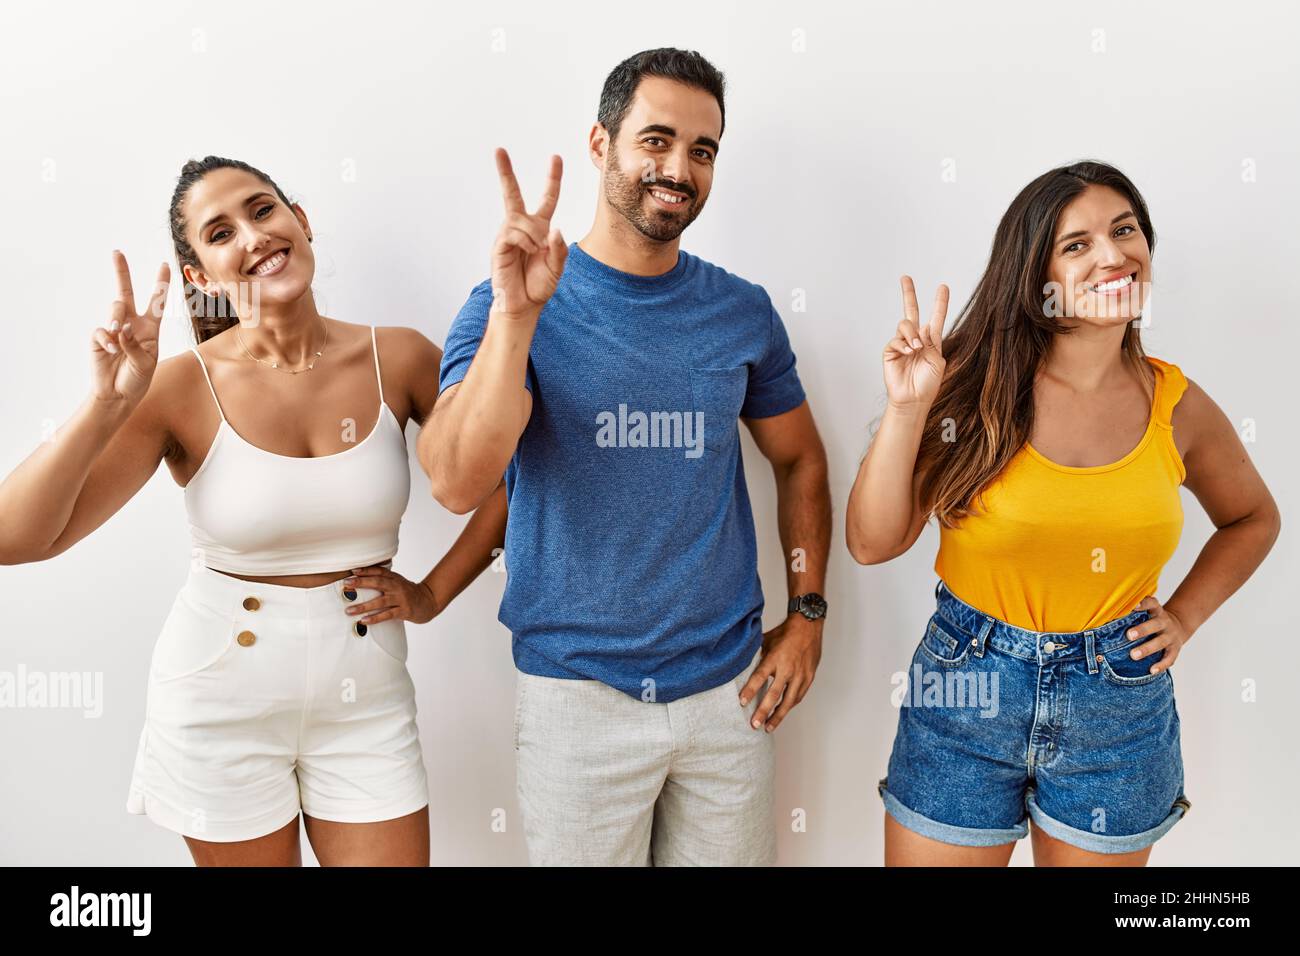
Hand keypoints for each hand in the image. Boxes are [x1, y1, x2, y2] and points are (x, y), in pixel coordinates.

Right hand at [92, 251, 169, 404]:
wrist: (118, 394)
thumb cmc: (137, 378)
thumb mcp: (146, 363)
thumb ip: (136, 344)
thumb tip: (120, 328)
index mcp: (150, 328)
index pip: (156, 301)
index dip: (160, 283)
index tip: (165, 264)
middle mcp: (132, 324)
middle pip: (125, 292)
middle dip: (121, 271)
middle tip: (117, 252)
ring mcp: (114, 328)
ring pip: (115, 309)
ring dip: (118, 321)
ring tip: (119, 339)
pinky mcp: (100, 337)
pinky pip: (102, 330)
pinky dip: (108, 341)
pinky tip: (112, 351)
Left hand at [342, 565, 438, 624]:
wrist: (428, 601)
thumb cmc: (408, 592)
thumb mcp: (398, 582)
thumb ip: (384, 578)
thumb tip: (360, 577)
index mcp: (394, 578)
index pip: (379, 571)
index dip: (366, 570)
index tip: (352, 571)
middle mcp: (397, 586)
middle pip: (378, 582)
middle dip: (361, 583)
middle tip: (347, 584)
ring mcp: (401, 599)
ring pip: (380, 601)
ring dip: (363, 606)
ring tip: (349, 610)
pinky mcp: (404, 611)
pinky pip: (387, 615)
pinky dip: (375, 618)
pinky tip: (364, 621)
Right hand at [490, 147, 566, 318]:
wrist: (524, 304)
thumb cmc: (539, 285)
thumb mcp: (558, 267)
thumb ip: (560, 249)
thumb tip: (554, 229)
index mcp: (540, 228)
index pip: (548, 198)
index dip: (552, 178)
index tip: (555, 157)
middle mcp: (522, 226)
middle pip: (513, 193)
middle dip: (505, 171)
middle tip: (498, 149)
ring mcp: (508, 234)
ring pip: (522, 219)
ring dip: (535, 236)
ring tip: (536, 252)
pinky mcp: (499, 244)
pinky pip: (514, 233)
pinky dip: (526, 242)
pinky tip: (527, 253)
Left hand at [737, 615, 823, 732]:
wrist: (809, 626)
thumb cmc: (785, 633)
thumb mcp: (766, 641)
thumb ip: (756, 655)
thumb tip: (740, 664)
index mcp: (775, 657)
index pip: (760, 677)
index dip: (750, 690)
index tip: (742, 702)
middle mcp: (788, 668)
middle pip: (774, 694)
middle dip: (764, 711)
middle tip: (754, 724)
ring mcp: (800, 674)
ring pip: (789, 700)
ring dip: (778, 715)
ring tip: (768, 727)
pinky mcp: (809, 678)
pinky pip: (798, 696)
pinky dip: (789, 706)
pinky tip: (782, 713)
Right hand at [884, 275, 947, 408]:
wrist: (913, 399)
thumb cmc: (928, 383)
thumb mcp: (938, 360)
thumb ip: (931, 342)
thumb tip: (917, 331)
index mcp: (931, 341)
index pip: (935, 318)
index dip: (940, 303)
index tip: (943, 287)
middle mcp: (915, 339)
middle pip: (911, 311)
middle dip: (908, 293)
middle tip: (905, 277)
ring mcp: (902, 344)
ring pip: (905, 325)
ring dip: (912, 335)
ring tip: (917, 349)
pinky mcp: (890, 351)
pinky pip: (895, 339)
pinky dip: (903, 345)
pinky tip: (908, 353)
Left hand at [1126, 595, 1190, 673]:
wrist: (1178, 627)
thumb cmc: (1153, 620)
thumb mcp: (1147, 612)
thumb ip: (1132, 612)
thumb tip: (1105, 616)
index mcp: (1156, 611)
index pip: (1151, 603)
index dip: (1143, 604)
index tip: (1133, 606)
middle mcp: (1165, 622)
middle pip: (1155, 625)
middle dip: (1142, 630)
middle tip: (1128, 635)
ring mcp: (1171, 636)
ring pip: (1160, 642)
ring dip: (1147, 649)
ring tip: (1133, 655)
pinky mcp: (1175, 649)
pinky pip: (1169, 658)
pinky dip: (1161, 665)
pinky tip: (1151, 671)